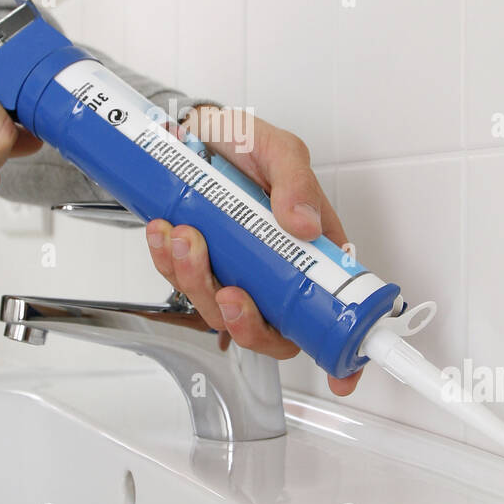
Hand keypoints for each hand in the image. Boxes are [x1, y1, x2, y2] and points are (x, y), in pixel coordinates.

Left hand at [145, 107, 364, 397]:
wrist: (191, 127)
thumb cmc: (245, 141)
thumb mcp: (279, 150)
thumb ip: (296, 184)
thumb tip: (305, 226)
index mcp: (311, 251)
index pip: (330, 311)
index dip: (336, 349)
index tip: (340, 377)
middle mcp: (275, 271)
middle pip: (270, 329)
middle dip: (242, 320)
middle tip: (226, 287)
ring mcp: (234, 270)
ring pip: (218, 309)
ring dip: (197, 280)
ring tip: (185, 234)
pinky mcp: (196, 263)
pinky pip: (180, 281)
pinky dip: (168, 261)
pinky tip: (164, 231)